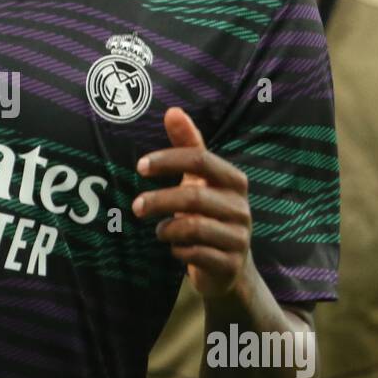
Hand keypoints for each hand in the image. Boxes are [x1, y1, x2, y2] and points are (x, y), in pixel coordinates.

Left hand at [132, 106, 251, 299]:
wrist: (229, 266)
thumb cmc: (209, 213)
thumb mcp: (200, 180)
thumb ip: (188, 145)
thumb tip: (173, 111)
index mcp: (233, 181)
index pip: (201, 159)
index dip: (168, 160)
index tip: (141, 166)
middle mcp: (241, 207)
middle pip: (193, 196)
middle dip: (159, 201)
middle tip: (136, 206)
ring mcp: (238, 236)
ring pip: (194, 227)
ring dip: (167, 229)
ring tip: (160, 230)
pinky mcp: (230, 263)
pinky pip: (196, 254)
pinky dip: (178, 250)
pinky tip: (175, 249)